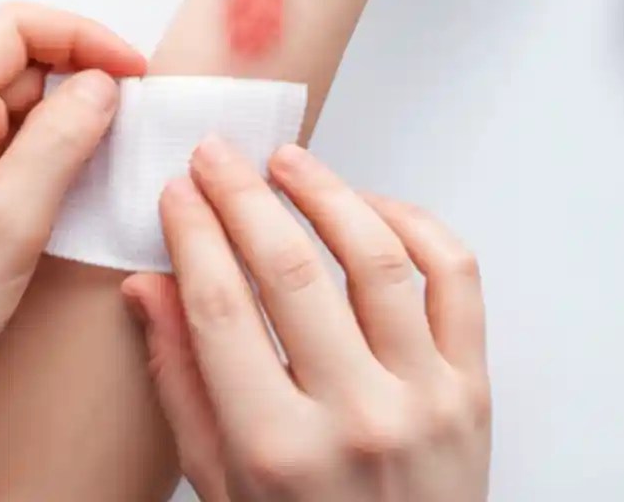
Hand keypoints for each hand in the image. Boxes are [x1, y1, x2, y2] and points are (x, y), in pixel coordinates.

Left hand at [0, 3, 146, 412]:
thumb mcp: (10, 218)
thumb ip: (62, 139)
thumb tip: (103, 83)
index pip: (16, 28)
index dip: (83, 38)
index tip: (134, 74)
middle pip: (20, 62)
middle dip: (82, 81)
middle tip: (133, 126)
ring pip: (19, 107)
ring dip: (70, 123)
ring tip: (111, 161)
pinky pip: (9, 146)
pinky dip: (51, 156)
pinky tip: (78, 186)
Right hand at [122, 139, 489, 500]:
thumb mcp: (221, 486)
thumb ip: (183, 386)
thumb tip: (148, 286)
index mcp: (277, 450)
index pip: (221, 307)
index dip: (192, 235)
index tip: (176, 193)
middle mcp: (355, 418)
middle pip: (287, 271)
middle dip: (241, 197)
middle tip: (216, 155)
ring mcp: (425, 398)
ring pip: (376, 259)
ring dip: (326, 193)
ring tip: (289, 161)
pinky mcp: (475, 387)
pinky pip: (456, 279)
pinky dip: (416, 225)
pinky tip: (371, 205)